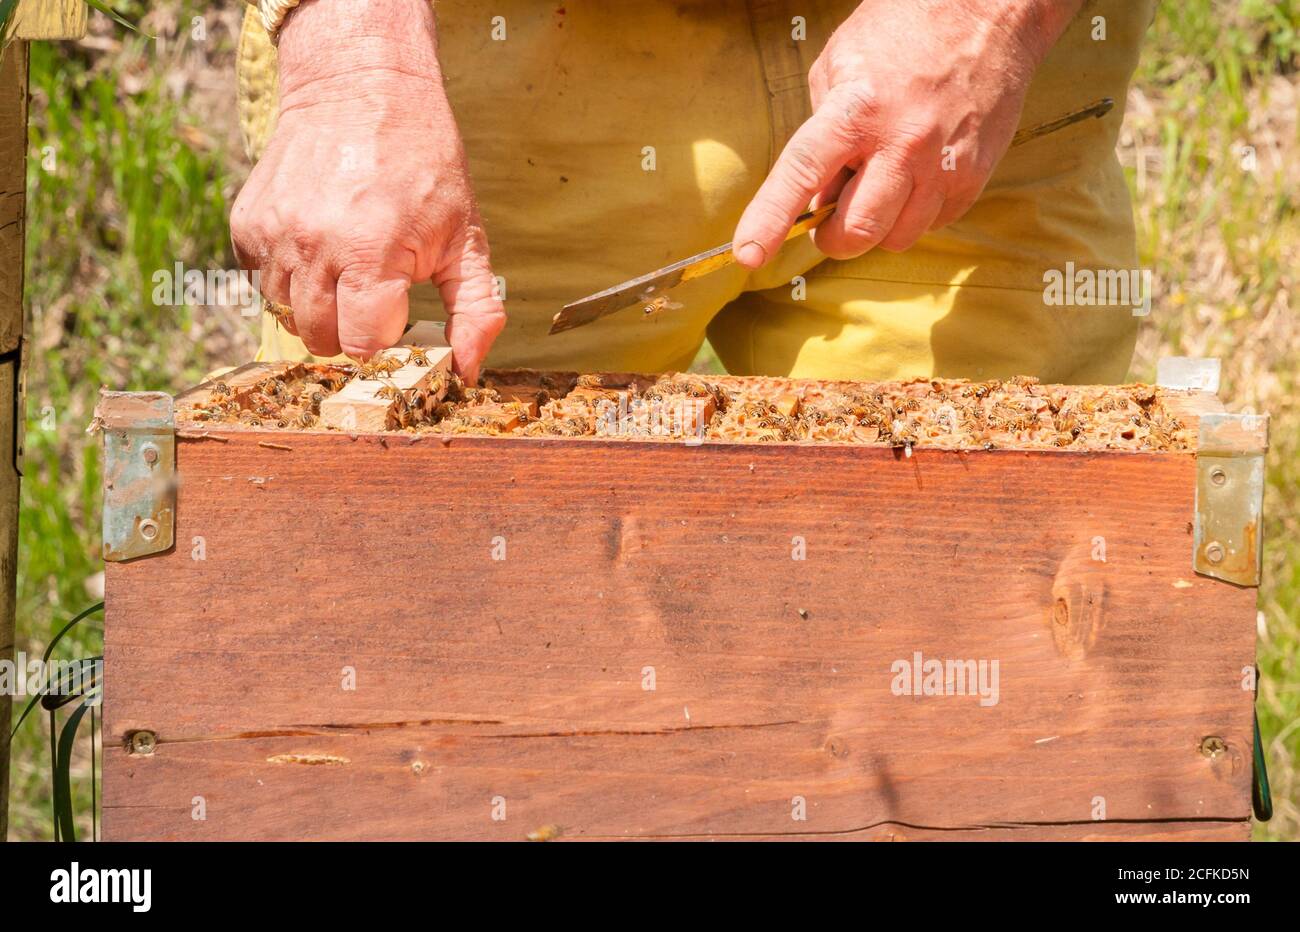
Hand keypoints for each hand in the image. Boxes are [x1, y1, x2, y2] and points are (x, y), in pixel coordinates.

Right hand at [230, 0, 504, 380]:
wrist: (359, 85)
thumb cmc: (423, 162)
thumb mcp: (467, 235)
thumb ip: (475, 309)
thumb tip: (467, 370)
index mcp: (369, 253)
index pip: (362, 346)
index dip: (386, 344)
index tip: (402, 323)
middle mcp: (312, 246)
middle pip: (322, 340)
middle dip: (352, 332)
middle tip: (376, 300)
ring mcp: (273, 234)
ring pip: (288, 317)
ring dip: (319, 309)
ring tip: (349, 272)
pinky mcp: (248, 223)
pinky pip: (261, 284)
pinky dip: (290, 281)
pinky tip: (320, 251)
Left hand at [733, 0, 1081, 264]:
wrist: (986, 13)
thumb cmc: (902, 33)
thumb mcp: (838, 67)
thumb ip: (820, 135)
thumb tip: (816, 197)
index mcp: (856, 109)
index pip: (802, 174)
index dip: (770, 220)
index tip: (749, 254)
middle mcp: (902, 142)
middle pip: (858, 231)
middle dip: (835, 237)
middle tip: (828, 219)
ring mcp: (943, 164)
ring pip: (896, 237)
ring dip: (877, 225)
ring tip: (878, 182)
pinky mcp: (974, 176)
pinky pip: (933, 224)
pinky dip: (914, 214)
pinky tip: (913, 176)